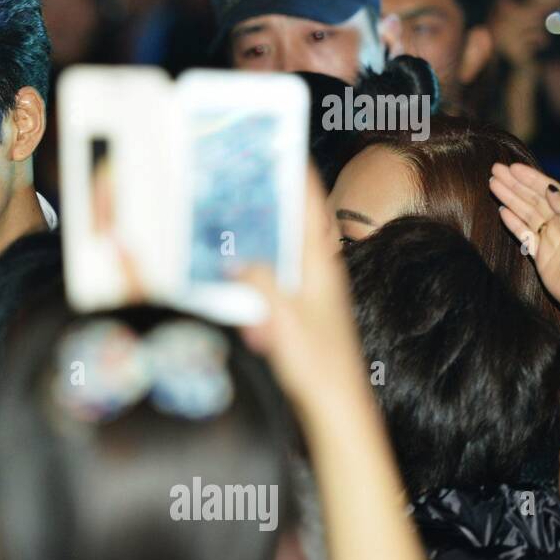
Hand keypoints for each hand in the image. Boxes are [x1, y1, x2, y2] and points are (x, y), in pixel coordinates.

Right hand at [235, 169, 364, 409]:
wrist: (334, 409)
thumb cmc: (318, 366)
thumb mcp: (284, 319)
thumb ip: (260, 284)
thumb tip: (235, 261)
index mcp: (322, 269)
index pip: (312, 210)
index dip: (299, 178)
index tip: (282, 150)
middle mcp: (316, 278)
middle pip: (290, 228)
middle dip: (269, 204)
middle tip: (241, 182)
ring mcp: (306, 299)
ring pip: (275, 258)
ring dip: (254, 247)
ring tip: (226, 230)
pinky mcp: (294, 319)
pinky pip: (266, 289)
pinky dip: (250, 284)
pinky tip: (232, 295)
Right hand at [490, 161, 559, 315]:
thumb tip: (549, 188)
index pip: (548, 190)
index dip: (530, 178)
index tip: (512, 168)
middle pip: (533, 199)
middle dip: (514, 185)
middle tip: (495, 170)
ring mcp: (550, 239)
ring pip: (525, 214)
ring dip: (509, 199)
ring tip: (493, 185)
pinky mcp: (541, 256)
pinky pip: (524, 235)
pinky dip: (512, 223)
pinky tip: (502, 212)